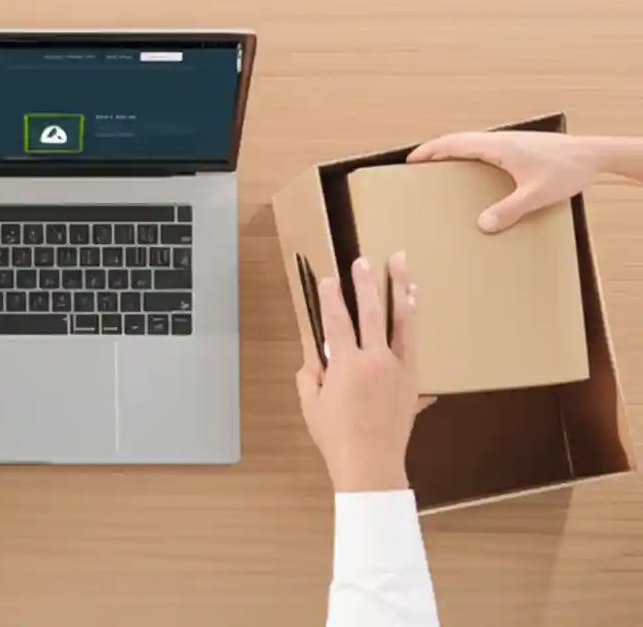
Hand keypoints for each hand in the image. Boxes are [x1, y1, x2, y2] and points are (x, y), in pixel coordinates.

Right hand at [295, 252, 434, 492]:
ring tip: (400, 263)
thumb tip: (314, 358)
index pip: (335, 321)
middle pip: (370, 312)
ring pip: (399, 320)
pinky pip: (412, 341)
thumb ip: (308, 376)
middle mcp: (373, 359)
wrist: (371, 463)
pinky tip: (413, 300)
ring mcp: (396, 367)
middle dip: (364, 283)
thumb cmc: (335, 436)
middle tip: (362, 260)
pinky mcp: (412, 377)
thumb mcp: (309, 404)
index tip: (328, 278)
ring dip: (399, 287)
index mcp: (345, 365)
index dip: (330, 297)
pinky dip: (412, 318)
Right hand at [408, 131, 598, 232]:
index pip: (454, 143)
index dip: (430, 150)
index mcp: (498, 146)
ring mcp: (510, 142)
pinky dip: (469, 156)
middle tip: (418, 166)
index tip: (411, 160)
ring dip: (452, 153)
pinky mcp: (519, 148)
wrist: (594, 155)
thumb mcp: (536, 194)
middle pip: (458, 141)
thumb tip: (482, 225)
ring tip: (440, 169)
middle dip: (435, 152)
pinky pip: (484, 149)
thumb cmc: (567, 170)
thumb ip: (509, 210)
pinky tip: (473, 172)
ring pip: (472, 143)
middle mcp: (501, 141)